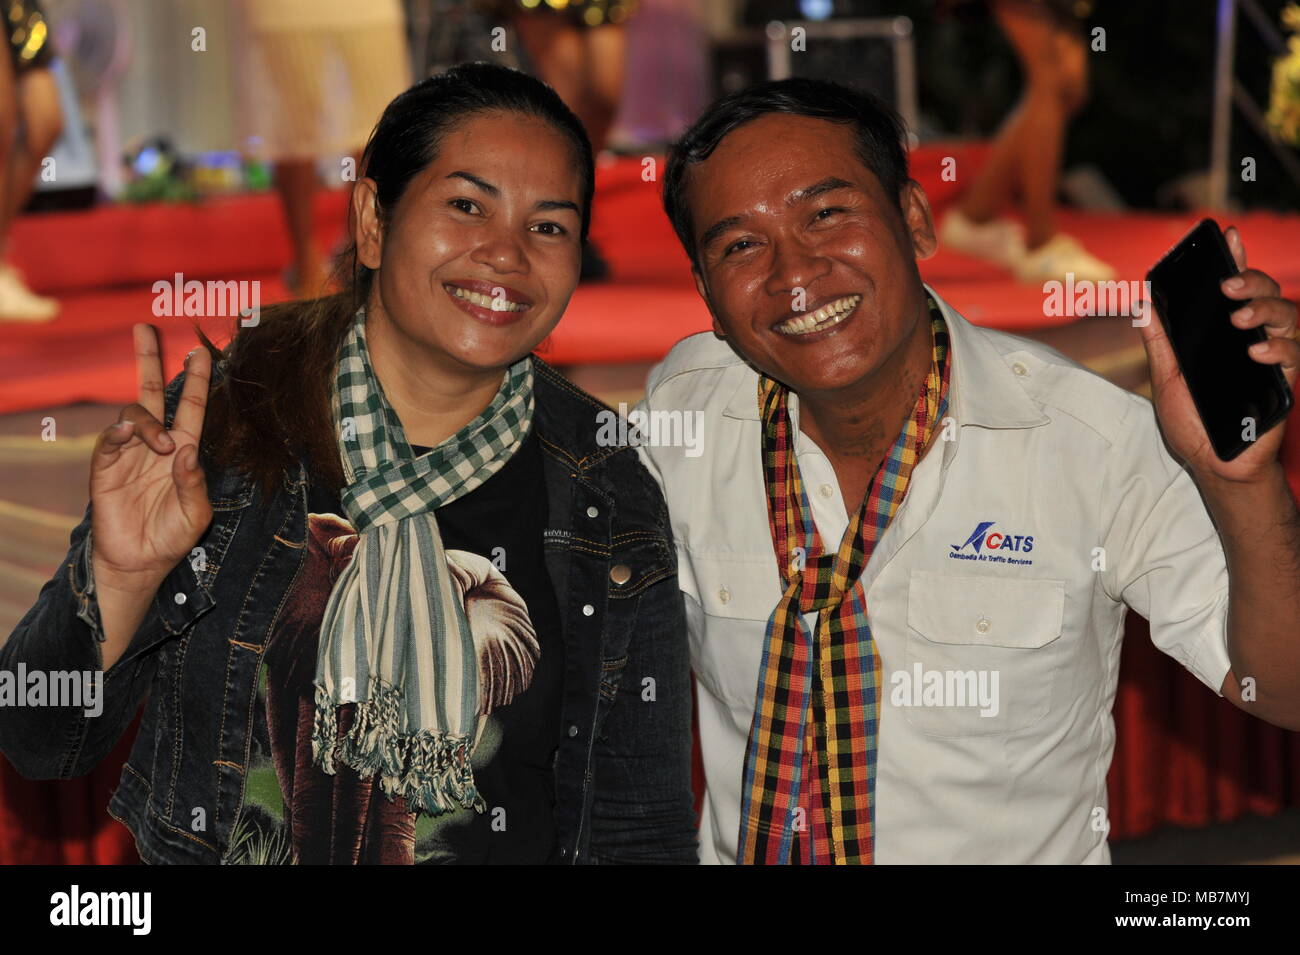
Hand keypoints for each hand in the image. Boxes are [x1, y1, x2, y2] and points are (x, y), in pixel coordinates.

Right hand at [89, 323, 212, 590]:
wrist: (140, 562)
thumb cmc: (173, 537)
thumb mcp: (197, 514)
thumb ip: (194, 483)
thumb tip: (185, 450)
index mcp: (183, 450)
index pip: (189, 406)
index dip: (194, 380)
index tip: (199, 351)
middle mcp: (155, 444)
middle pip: (150, 392)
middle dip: (148, 359)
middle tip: (147, 328)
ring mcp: (128, 453)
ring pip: (132, 414)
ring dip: (148, 421)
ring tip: (161, 443)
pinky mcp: (105, 467)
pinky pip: (109, 440)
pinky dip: (119, 432)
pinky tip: (130, 434)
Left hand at [1137, 225, 1297, 483]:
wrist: (1214, 465)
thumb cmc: (1193, 424)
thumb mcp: (1167, 379)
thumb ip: (1160, 343)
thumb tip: (1143, 306)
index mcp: (1226, 335)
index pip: (1237, 290)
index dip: (1237, 261)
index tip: (1228, 238)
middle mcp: (1255, 341)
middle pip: (1268, 295)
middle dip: (1252, 281)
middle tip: (1228, 285)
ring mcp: (1274, 360)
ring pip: (1289, 318)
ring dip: (1267, 311)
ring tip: (1240, 318)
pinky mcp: (1287, 384)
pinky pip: (1295, 357)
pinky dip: (1278, 351)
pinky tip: (1258, 353)